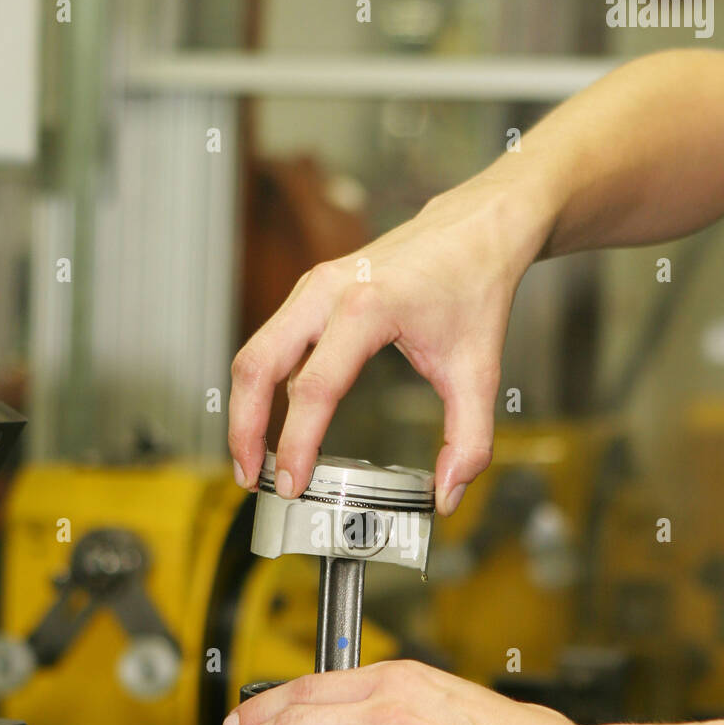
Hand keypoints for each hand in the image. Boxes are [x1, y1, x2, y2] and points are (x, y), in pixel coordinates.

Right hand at [227, 167, 553, 515]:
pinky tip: (274, 423)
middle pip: (257, 365)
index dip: (297, 443)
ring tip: (255, 460)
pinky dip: (262, 386)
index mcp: (368, 308)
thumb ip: (469, 440)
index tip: (291, 483)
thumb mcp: (479, 372)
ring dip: (246, 408)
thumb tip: (447, 495)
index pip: (314, 387)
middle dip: (245, 429)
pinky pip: (271, 342)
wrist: (475, 229)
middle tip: (251, 479)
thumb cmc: (474, 287)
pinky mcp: (311, 292)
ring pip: (254, 352)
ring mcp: (313, 288)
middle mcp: (328, 291)